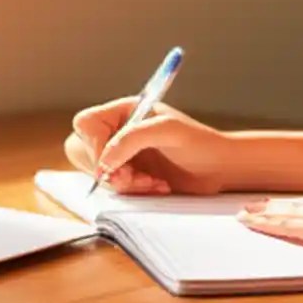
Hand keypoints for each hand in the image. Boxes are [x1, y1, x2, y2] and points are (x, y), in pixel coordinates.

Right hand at [65, 97, 231, 195]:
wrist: (220, 168)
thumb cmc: (199, 142)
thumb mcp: (168, 130)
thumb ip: (131, 139)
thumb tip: (105, 161)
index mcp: (123, 111)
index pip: (86, 123)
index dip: (93, 144)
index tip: (112, 160)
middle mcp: (117, 131)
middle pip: (81, 149)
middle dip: (105, 169)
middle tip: (129, 177)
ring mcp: (121, 154)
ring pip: (97, 173)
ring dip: (122, 183)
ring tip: (151, 182)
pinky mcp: (129, 175)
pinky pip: (114, 187)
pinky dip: (132, 191)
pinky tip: (156, 186)